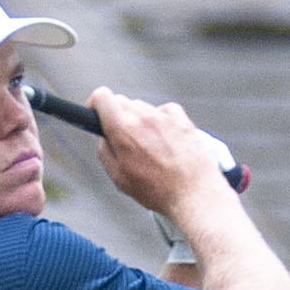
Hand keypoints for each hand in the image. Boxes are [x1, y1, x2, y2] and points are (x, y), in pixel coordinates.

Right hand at [87, 87, 231, 217]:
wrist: (193, 193)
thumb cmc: (158, 190)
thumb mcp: (119, 178)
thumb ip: (105, 152)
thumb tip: (103, 137)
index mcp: (123, 130)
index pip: (102, 97)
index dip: (95, 104)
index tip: (96, 113)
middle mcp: (143, 117)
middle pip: (121, 102)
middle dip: (117, 117)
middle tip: (123, 139)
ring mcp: (164, 116)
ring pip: (142, 107)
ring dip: (139, 120)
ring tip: (148, 146)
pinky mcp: (181, 119)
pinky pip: (164, 111)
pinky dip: (161, 121)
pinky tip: (165, 140)